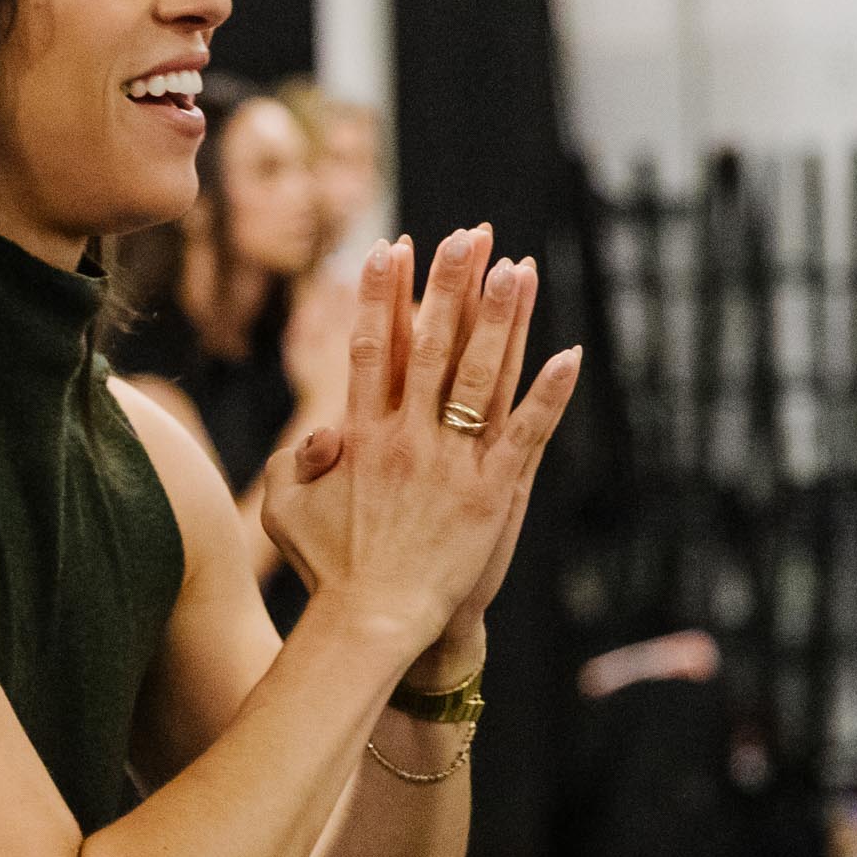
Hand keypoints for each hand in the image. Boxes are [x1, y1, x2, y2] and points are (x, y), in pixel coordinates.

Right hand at [260, 230, 581, 668]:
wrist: (376, 623)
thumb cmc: (329, 570)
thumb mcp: (286, 511)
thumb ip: (292, 463)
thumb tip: (318, 427)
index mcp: (360, 436)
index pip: (376, 348)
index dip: (385, 296)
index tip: (391, 248)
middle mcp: (408, 439)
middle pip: (434, 346)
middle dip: (450, 284)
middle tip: (467, 234)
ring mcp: (453, 464)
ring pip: (482, 375)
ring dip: (502, 319)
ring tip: (519, 268)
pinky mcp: (492, 493)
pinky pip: (527, 432)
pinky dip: (549, 393)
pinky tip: (570, 353)